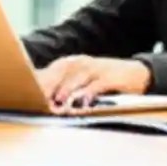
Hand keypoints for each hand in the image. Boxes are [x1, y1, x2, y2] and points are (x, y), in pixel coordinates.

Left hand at [36, 55, 151, 111]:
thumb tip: (46, 101)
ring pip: (76, 77)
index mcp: (73, 63)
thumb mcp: (84, 81)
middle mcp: (82, 63)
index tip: (28, 96)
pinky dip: (88, 93)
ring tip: (57, 103)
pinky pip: (96, 85)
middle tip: (38, 100)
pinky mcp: (110, 76)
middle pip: (60, 72)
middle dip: (49, 86)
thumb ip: (66, 88)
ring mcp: (96, 68)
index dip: (40, 82)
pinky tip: (82, 103)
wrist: (138, 74)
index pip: (51, 71)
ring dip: (66, 90)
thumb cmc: (107, 81)